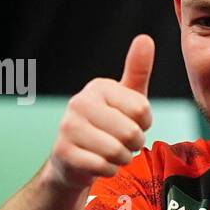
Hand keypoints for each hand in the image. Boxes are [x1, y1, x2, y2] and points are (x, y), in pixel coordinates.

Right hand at [46, 34, 154, 190]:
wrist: (74, 159)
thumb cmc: (108, 125)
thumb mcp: (126, 98)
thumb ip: (137, 71)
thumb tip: (145, 39)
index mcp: (99, 87)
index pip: (142, 110)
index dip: (144, 124)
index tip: (132, 123)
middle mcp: (80, 103)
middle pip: (131, 133)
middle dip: (134, 144)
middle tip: (124, 143)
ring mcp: (68, 128)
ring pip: (118, 152)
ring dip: (122, 159)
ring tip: (113, 153)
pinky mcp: (64, 152)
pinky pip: (104, 167)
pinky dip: (109, 170)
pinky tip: (100, 164)